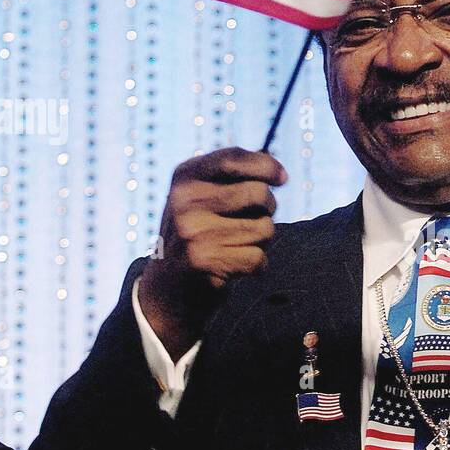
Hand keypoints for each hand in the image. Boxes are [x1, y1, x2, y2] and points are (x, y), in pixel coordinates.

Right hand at [138, 148, 286, 359]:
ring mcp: (194, 230)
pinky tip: (235, 268)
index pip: (233, 158)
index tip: (282, 178)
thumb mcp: (204, 198)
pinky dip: (256, 266)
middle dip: (267, 209)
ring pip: (264, 228)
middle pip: (260, 193)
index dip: (266, 165)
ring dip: (261, 242)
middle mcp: (185, 200)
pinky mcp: (204, 260)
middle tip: (252, 222)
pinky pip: (258, 258)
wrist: (168, 290)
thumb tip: (278, 173)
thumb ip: (236, 179)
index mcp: (185, 177)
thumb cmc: (199, 236)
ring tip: (236, 247)